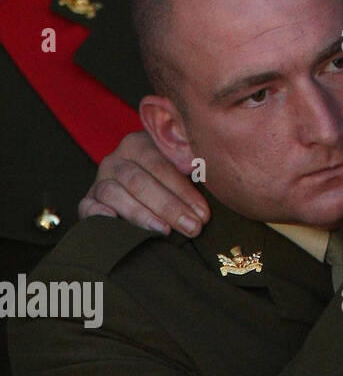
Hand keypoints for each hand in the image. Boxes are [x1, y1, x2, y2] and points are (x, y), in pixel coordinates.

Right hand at [78, 130, 209, 235]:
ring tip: (164, 231)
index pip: (161, 166)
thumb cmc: (173, 180)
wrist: (141, 183)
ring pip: (115, 194)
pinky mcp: (88, 200)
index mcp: (140, 144)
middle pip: (139, 182)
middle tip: (192, 227)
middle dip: (169, 207)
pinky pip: (89, 207)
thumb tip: (222, 185)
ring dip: (141, 215)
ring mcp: (100, 180)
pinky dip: (100, 216)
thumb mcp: (183, 168)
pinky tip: (118, 226)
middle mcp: (116, 159)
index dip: (183, 191)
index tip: (204, 214)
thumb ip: (195, 170)